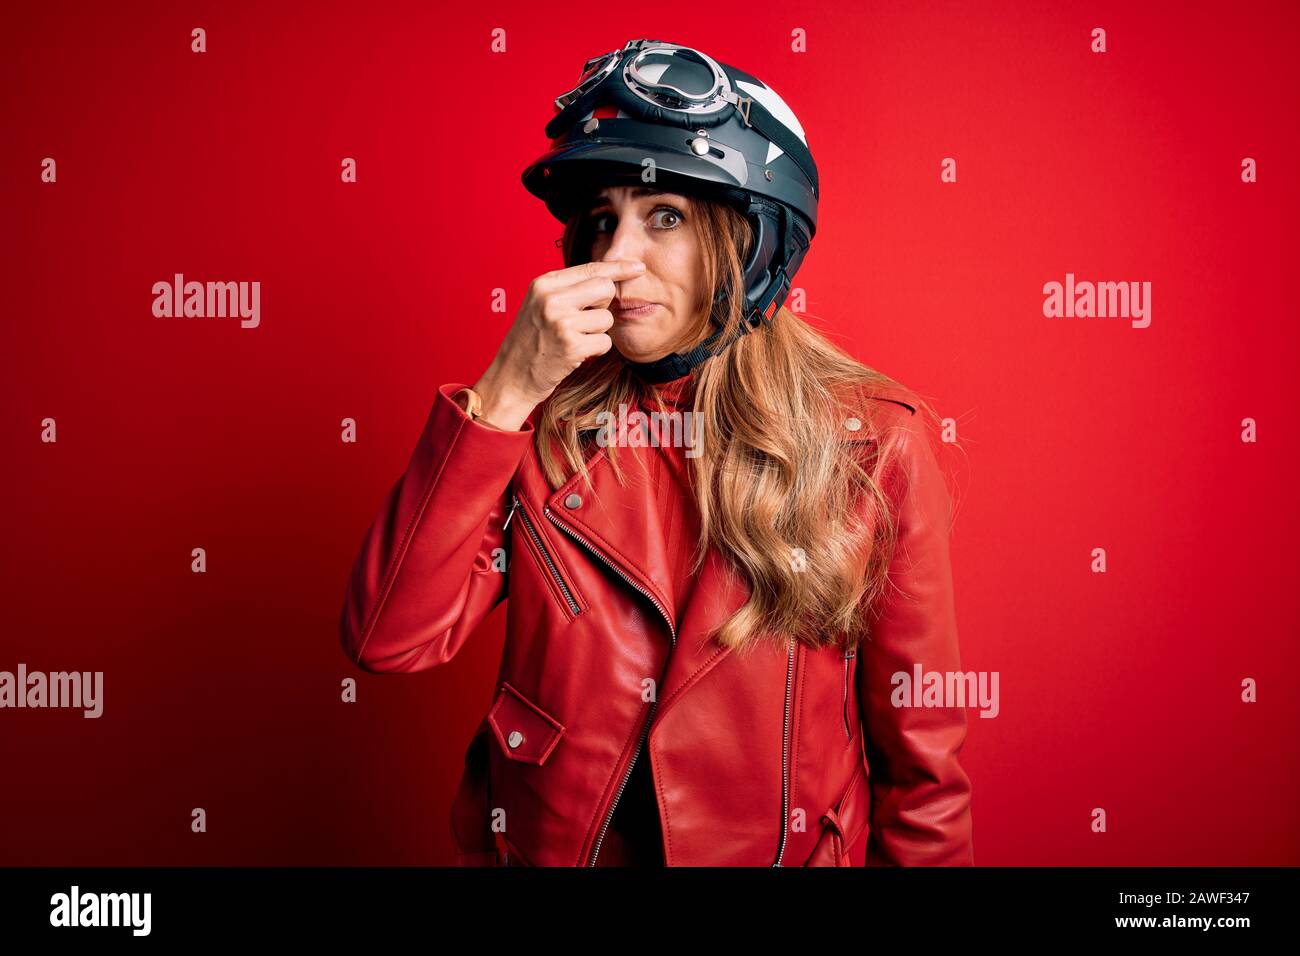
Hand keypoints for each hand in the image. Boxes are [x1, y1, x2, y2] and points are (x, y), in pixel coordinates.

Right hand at [471, 259, 645, 428]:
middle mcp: (551, 299)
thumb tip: (610, 275)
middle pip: (605, 288)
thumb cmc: (531, 341)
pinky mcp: (571, 346)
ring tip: (575, 338)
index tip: (637, 267)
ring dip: (598, 331)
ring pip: (607, 317)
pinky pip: (605, 341)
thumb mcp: (541, 304)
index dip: (618, 268)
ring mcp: (561, 322)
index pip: (590, 268)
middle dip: (604, 304)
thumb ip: (569, 288)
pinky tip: (577, 353)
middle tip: (585, 319)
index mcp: (544, 284)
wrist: (511, 376)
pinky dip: (596, 349)